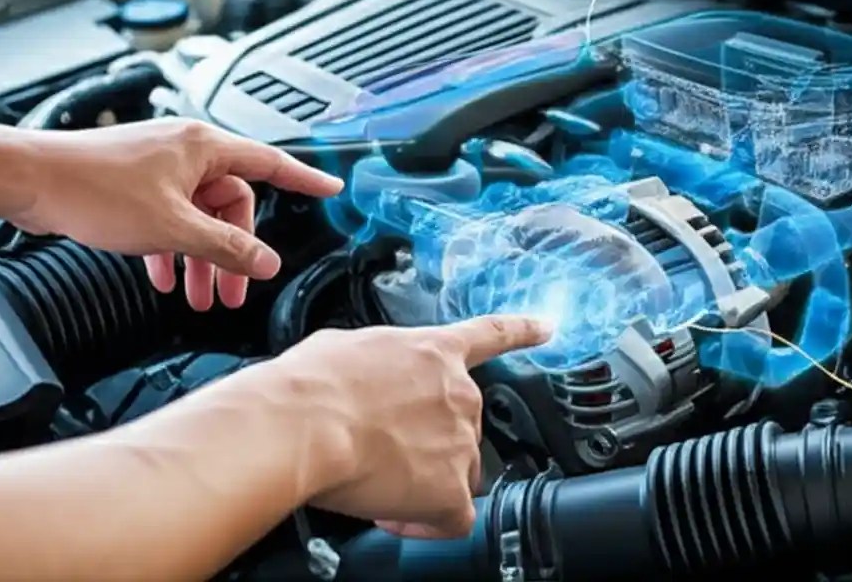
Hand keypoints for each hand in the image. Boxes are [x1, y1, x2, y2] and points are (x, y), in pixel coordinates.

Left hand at [10, 118, 342, 309]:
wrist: (32, 181)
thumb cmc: (93, 187)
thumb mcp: (173, 228)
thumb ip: (225, 248)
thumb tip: (265, 262)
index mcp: (204, 147)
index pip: (270, 163)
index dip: (304, 179)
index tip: (330, 188)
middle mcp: (185, 152)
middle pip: (231, 205)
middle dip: (233, 251)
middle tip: (232, 291)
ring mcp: (159, 169)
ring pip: (199, 218)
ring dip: (200, 258)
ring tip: (198, 296)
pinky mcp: (136, 186)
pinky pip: (170, 219)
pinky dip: (172, 249)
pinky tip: (163, 277)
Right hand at [275, 315, 551, 538]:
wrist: (305, 423)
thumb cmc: (311, 385)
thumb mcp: (344, 347)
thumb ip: (373, 361)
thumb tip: (359, 375)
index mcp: (432, 352)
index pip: (490, 335)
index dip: (521, 331)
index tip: (547, 327)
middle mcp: (459, 394)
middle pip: (460, 427)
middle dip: (426, 443)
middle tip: (380, 450)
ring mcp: (461, 443)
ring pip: (457, 473)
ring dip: (424, 481)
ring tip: (376, 480)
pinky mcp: (450, 489)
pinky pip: (452, 519)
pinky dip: (424, 524)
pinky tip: (392, 516)